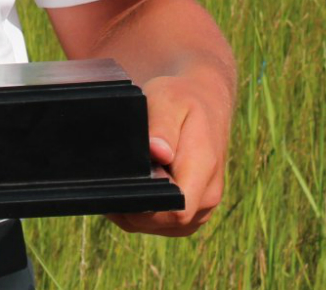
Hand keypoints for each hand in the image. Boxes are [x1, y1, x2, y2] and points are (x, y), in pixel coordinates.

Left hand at [107, 71, 229, 236]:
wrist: (205, 101)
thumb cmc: (182, 99)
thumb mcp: (167, 100)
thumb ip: (161, 127)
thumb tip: (158, 153)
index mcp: (204, 168)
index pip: (175, 210)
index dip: (144, 206)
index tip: (123, 186)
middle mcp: (209, 194)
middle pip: (164, 222)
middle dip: (134, 209)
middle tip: (115, 181)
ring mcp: (204, 206)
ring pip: (162, 226)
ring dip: (139, 211)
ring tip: (126, 180)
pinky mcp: (195, 210)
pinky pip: (165, 223)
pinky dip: (146, 212)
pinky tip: (136, 189)